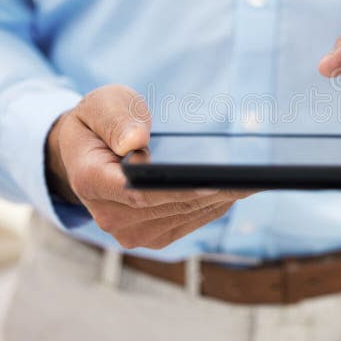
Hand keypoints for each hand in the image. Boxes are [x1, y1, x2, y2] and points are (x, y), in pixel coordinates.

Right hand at [45, 84, 254, 248]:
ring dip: (219, 198)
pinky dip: (214, 204)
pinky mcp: (153, 235)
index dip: (178, 189)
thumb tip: (135, 141)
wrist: (87, 152)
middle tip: (253, 175)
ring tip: (253, 179)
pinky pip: (190, 221)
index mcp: (90, 181)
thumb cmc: (97, 123)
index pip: (138, 192)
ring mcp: (131, 232)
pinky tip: (236, 187)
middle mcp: (109, 216)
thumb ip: (115, 119)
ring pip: (186, 215)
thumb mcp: (101, 105)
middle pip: (171, 206)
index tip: (212, 182)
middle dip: (213, 190)